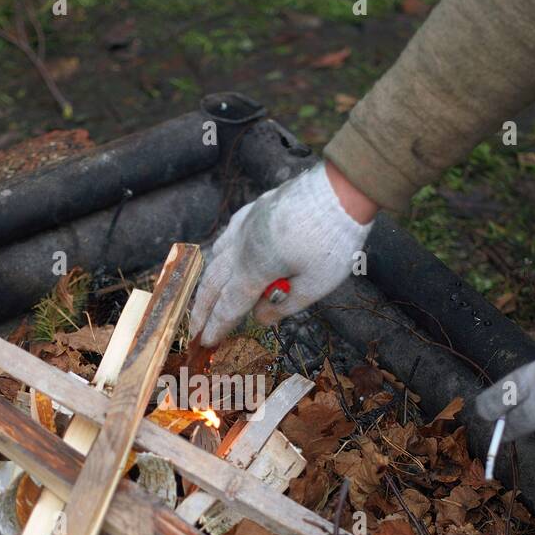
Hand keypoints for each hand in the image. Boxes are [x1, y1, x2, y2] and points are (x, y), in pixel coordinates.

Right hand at [189, 162, 374, 346]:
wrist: (339, 192)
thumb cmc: (332, 242)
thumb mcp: (315, 285)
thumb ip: (284, 306)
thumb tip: (260, 317)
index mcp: (254, 270)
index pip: (229, 306)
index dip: (217, 326)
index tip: (207, 342)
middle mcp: (241, 248)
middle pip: (213, 284)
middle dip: (202, 309)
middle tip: (195, 329)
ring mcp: (244, 226)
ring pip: (215, 257)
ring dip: (207, 282)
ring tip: (204, 298)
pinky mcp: (253, 210)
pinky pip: (227, 235)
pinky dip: (220, 253)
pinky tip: (223, 255)